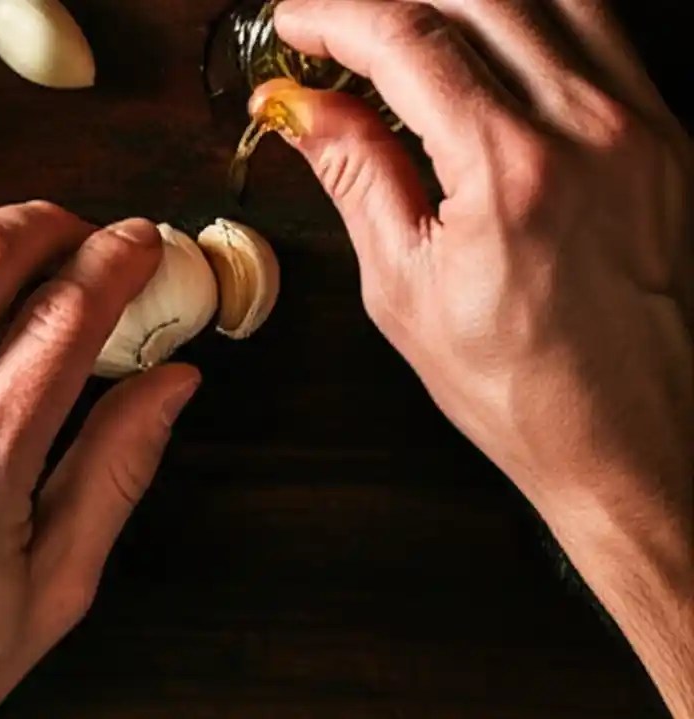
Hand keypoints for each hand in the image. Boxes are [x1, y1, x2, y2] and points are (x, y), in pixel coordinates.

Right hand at [267, 0, 691, 714]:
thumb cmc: (519, 388)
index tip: (295, 25)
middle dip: (388, 0)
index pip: (406, 40)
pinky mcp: (666, 133)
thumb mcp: (403, 287)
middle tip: (338, 32)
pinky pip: (596, 28)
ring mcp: (640, 123)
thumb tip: (301, 106)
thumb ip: (356, 173)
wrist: (633, 439)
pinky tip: (484, 47)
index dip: (335, 17)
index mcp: (512, 171)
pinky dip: (528, 16)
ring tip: (404, 33)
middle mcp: (588, 127)